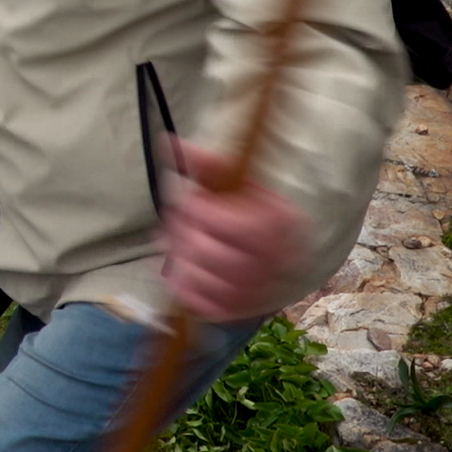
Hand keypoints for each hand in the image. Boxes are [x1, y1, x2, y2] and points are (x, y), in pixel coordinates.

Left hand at [160, 138, 309, 321]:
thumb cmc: (246, 204)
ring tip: (177, 244)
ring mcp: (263, 289)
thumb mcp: (233, 178)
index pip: (230, 225)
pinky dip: (186, 289)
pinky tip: (180, 269)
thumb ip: (206, 162)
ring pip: (207, 284)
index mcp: (281, 223)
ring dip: (180, 262)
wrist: (271, 240)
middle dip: (183, 238)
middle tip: (176, 224)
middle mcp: (279, 260)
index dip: (198, 212)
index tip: (189, 202)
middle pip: (213, 256)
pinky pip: (208, 307)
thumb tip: (170, 142)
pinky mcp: (245, 309)